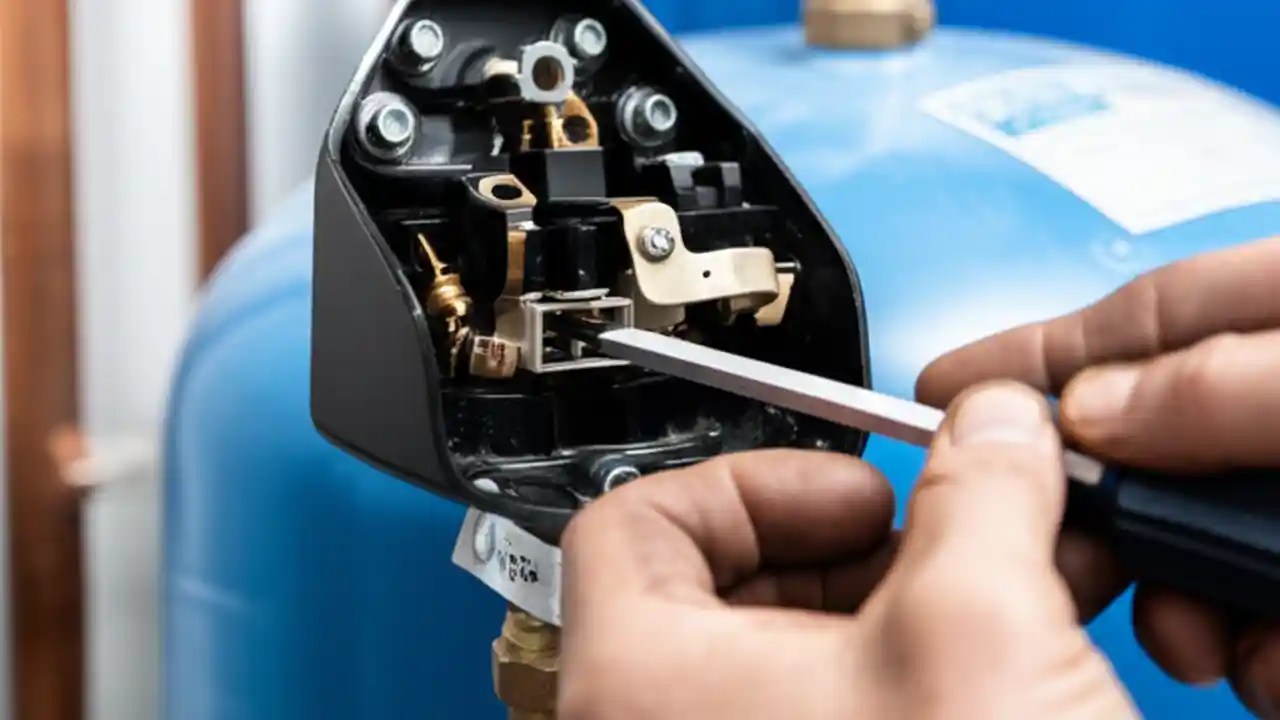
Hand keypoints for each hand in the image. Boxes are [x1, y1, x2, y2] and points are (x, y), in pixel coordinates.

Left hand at [558, 382, 1136, 718]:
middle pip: (721, 579)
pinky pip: (820, 706)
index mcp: (635, 676)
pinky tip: (989, 655)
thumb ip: (977, 491)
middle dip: (848, 540)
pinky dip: (898, 665)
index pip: (633, 514)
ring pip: (783, 650)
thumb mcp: (972, 626)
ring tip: (987, 590)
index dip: (753, 475)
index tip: (845, 481)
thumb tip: (991, 427)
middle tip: (931, 533)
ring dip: (892, 602)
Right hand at [916, 236, 1279, 715]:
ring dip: (1180, 596)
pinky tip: (1270, 656)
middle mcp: (1279, 406)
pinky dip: (1251, 643)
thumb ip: (1215, 382)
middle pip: (1150, 442)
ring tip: (1203, 629)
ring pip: (1193, 535)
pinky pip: (1255, 604)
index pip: (1135, 322)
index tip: (941, 387)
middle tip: (1067, 556)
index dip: (1031, 359)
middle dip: (1107, 514)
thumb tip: (1095, 409)